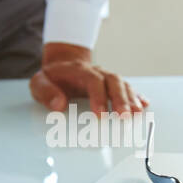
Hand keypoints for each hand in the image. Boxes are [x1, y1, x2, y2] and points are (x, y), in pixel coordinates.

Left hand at [29, 43, 148, 116]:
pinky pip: (127, 88)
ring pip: (123, 85)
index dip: (98, 97)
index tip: (101, 114)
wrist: (62, 66)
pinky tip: (143, 105)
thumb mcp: (39, 83)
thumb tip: (58, 104)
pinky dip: (136, 96)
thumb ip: (46, 92)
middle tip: (125, 117)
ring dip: (131, 100)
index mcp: (79, 71)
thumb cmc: (51, 78)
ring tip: (137, 115)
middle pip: (113, 81)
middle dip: (121, 100)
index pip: (93, 81)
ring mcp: (106, 78)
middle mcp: (97, 72)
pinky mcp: (112, 85)